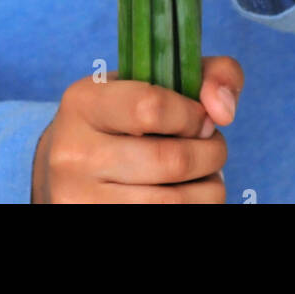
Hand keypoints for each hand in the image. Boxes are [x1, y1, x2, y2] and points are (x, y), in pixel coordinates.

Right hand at [31, 55, 242, 203]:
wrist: (70, 169)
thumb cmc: (126, 119)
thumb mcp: (153, 81)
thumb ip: (208, 73)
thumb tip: (223, 110)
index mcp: (84, 102)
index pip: (151, 107)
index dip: (192, 116)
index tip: (201, 119)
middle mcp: (74, 152)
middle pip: (171, 161)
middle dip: (211, 154)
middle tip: (212, 148)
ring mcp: (80, 198)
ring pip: (173, 203)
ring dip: (208, 189)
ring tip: (203, 175)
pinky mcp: (92, 222)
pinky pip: (165, 222)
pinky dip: (192, 208)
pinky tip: (185, 195)